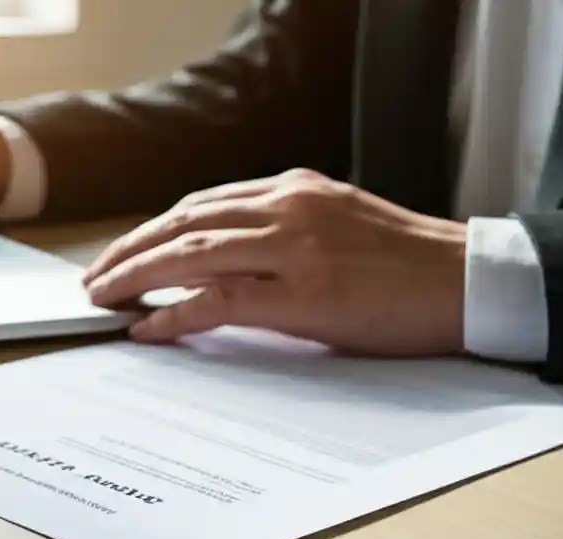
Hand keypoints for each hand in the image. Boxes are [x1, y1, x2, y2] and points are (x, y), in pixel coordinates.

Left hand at [82, 169, 467, 355]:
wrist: (468, 280)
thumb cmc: (407, 263)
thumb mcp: (337, 225)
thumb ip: (281, 232)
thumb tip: (223, 264)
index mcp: (295, 189)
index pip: (202, 203)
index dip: (154, 230)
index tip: (124, 251)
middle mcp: (289, 207)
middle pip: (184, 222)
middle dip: (130, 250)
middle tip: (95, 277)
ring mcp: (296, 247)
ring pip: (191, 254)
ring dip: (136, 275)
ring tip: (103, 297)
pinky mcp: (306, 293)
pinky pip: (220, 300)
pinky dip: (176, 312)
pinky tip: (149, 326)